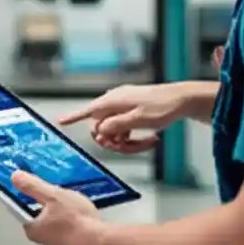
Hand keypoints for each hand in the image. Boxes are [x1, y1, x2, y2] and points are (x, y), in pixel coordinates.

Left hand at [11, 171, 106, 244]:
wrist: (101, 244)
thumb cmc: (75, 221)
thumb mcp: (52, 195)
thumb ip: (33, 186)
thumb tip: (16, 178)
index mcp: (35, 229)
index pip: (26, 215)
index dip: (32, 204)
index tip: (39, 197)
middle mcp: (46, 244)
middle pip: (44, 225)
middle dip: (52, 214)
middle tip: (63, 202)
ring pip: (60, 234)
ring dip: (67, 224)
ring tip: (79, 212)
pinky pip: (76, 242)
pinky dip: (81, 233)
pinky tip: (89, 224)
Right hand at [58, 82, 189, 153]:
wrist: (183, 99)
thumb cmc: (162, 107)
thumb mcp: (137, 120)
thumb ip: (116, 126)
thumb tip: (99, 131)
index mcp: (114, 101)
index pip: (89, 110)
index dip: (74, 117)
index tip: (60, 122)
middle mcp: (116, 102)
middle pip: (103, 127)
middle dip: (113, 140)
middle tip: (128, 145)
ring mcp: (125, 107)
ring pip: (116, 131)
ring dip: (127, 142)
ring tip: (147, 142)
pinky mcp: (134, 111)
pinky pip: (126, 129)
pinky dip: (134, 137)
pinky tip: (150, 139)